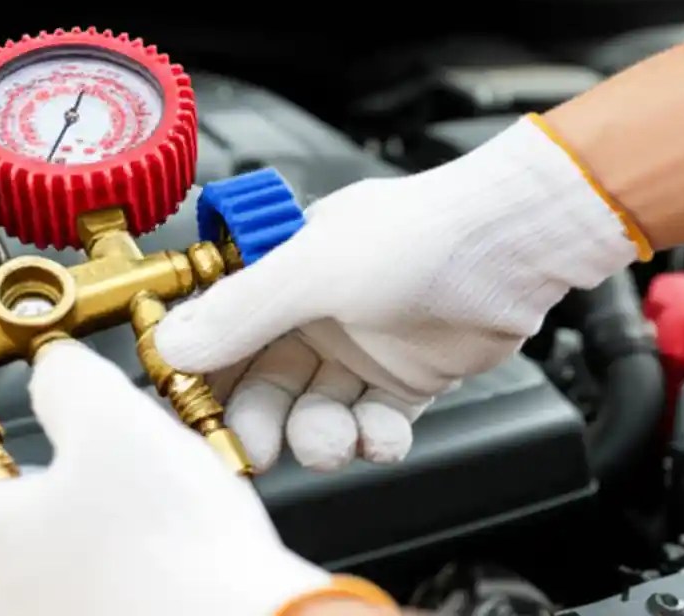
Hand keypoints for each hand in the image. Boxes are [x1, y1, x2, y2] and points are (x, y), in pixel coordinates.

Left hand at [0, 339, 358, 615]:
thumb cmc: (179, 557)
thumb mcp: (119, 425)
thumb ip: (69, 382)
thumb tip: (52, 370)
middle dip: (39, 504)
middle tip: (98, 479)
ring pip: (40, 581)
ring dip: (79, 550)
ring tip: (143, 528)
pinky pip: (82, 612)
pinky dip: (111, 591)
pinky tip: (160, 574)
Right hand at [155, 115, 638, 471]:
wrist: (511, 247)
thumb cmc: (417, 234)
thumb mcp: (312, 268)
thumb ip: (241, 309)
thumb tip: (172, 343)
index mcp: (279, 277)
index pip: (220, 334)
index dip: (202, 377)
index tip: (193, 415)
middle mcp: (313, 315)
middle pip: (263, 386)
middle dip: (259, 423)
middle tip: (257, 450)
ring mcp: (359, 350)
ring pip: (315, 413)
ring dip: (320, 436)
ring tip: (335, 438)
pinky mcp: (403, 382)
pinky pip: (371, 425)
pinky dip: (373, 439)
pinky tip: (380, 434)